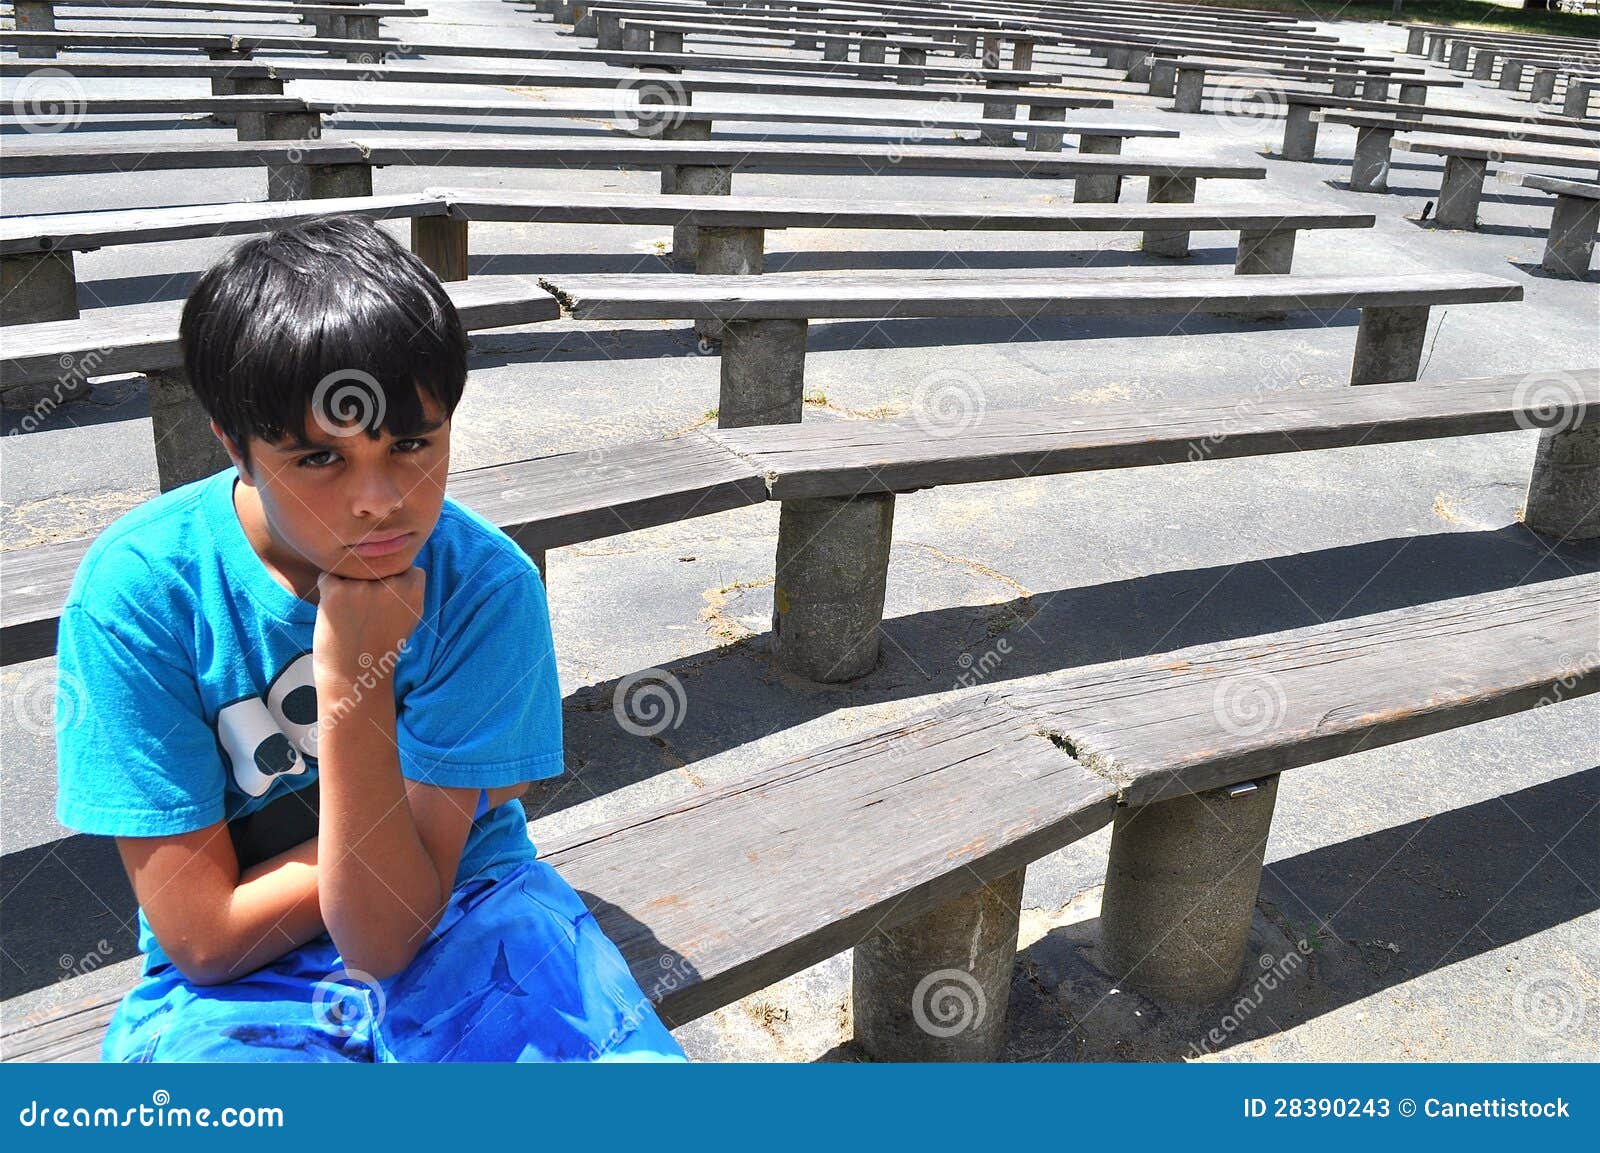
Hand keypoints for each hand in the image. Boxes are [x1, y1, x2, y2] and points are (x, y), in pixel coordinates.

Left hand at [312, 567, 425, 688]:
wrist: (355, 676)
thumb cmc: (381, 645)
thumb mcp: (411, 615)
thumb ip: (409, 585)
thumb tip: (401, 556)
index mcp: (413, 589)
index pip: (399, 562)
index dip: (388, 579)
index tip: (385, 603)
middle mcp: (392, 584)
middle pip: (373, 563)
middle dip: (367, 579)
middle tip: (365, 612)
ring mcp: (364, 586)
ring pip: (350, 568)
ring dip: (346, 584)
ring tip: (350, 614)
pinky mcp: (337, 591)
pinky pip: (328, 576)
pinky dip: (327, 591)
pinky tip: (335, 613)